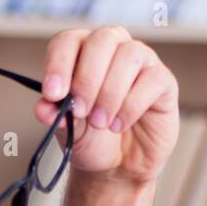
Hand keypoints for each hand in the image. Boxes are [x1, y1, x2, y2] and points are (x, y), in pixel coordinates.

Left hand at [32, 26, 179, 185]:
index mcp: (82, 51)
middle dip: (87, 78)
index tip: (53, 94)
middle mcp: (113, 47)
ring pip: (128, 56)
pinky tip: (119, 125)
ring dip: (110, 93)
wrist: (119, 164)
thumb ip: (54, 115)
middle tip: (80, 112)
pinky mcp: (163, 80)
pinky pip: (152, 79)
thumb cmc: (91, 137)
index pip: (68, 41)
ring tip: (100, 123)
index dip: (58, 64)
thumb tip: (43, 107)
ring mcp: (141, 61)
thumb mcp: (66, 129)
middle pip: (101, 40)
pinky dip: (131, 105)